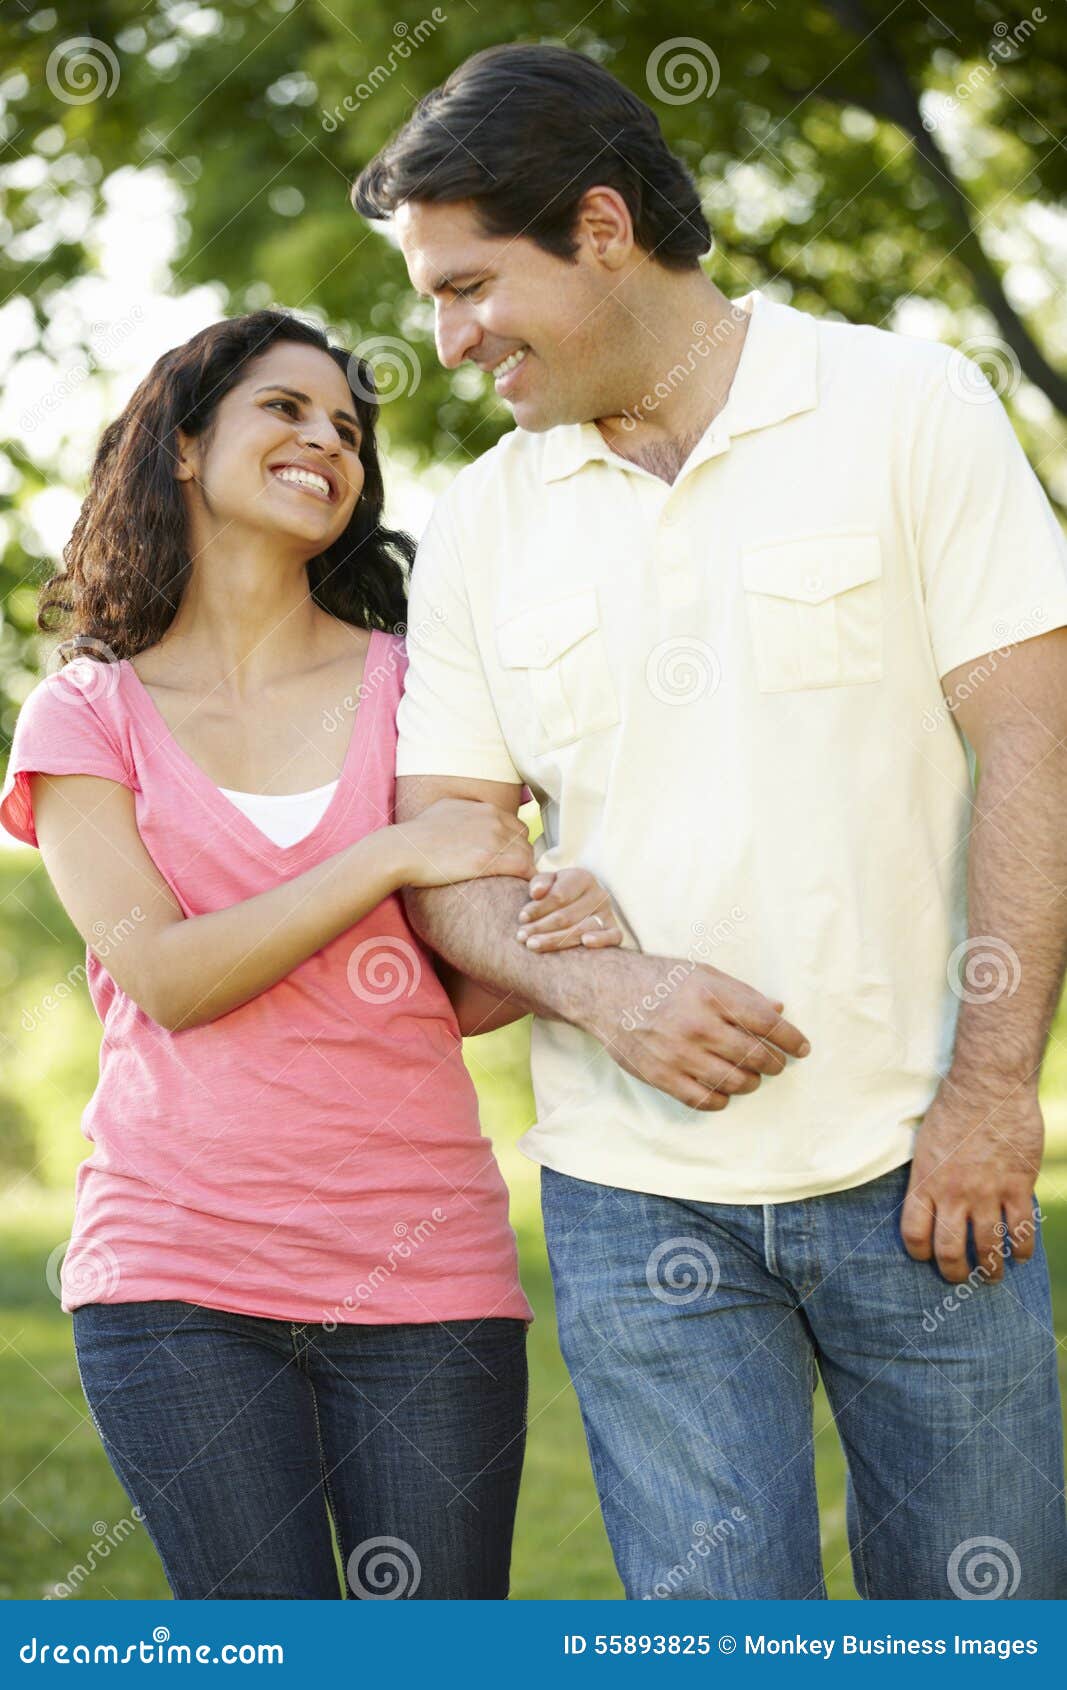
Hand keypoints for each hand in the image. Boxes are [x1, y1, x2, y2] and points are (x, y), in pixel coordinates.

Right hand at [395, 800, 534, 888]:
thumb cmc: (416, 836)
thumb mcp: (444, 810)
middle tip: (510, 878)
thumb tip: (466, 815)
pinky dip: (527, 879)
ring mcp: (492, 837)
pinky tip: (521, 892)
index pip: (515, 826)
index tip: (506, 862)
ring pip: (526, 854)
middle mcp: (492, 817)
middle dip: (520, 858)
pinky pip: (524, 868)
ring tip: (515, 888)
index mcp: (483, 807)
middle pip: (524, 840)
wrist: (403, 850)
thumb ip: (464, 812)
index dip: (514, 846)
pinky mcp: (488, 859)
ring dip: (523, 871)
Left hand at [516, 866, 623, 951]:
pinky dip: (601, 940)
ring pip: (582, 929)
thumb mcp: (548, 882)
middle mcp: (598, 894)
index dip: (538, 908)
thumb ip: (540, 883)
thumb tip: (536, 893)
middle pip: (566, 916)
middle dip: (541, 927)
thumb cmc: (558, 892)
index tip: (521, 917)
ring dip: (555, 940)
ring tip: (533, 945)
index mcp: (582, 878)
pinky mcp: (614, 930)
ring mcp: (607, 913)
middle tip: (522, 937)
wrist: (580, 902)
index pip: (558, 896)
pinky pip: (613, 936)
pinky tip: (585, 942)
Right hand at [584, 951, 809, 1110]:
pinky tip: (723, 1092)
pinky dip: (721, 1100)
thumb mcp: (703, 973)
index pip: (767, 1023)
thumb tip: (779, 1011)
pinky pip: (704, 1100)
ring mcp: (678, 1053)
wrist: (605, 991)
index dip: (791, 1039)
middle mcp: (697, 1024)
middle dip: (773, 1063)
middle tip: (774, 1063)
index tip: (802, 1048)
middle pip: (755, 1056)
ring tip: (749, 1076)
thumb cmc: (658, 979)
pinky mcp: (661, 1075)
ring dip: (750, 1082)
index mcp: (712, 994)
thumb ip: (741, 993)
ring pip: (734, 1082)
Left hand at [901, 1074, 1043, 1282]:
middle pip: (950, 1251)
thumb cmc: (953, 1108)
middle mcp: (954, 1194)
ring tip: (992, 1276)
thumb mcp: (925, 1143)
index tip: (926, 1257)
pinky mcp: (1017, 1187)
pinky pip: (1021, 1230)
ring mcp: (987, 1193)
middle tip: (961, 1278)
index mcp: (925, 1182)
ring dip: (990, 1269)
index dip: (919, 1253)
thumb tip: (930, 1198)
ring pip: (988, 1248)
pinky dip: (1021, 1249)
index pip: (914, 1234)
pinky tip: (1020, 1255)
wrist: (989, 1086)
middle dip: (955, 1272)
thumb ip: (928, 1175)